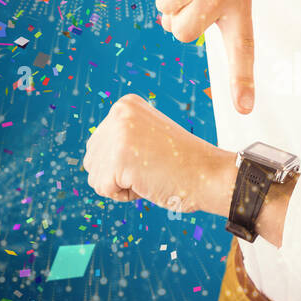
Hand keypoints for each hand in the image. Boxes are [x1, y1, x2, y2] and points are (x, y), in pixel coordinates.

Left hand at [83, 93, 234, 214]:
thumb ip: (119, 139)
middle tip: (152, 167)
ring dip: (121, 185)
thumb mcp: (146, 137)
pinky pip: (103, 189)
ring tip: (150, 173)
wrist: (211, 174)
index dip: (123, 161)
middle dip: (118, 173)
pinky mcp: (119, 157)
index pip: (98, 145)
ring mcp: (119, 134)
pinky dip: (124, 195)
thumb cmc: (182, 163)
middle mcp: (119, 113)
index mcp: (125, 105)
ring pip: (94, 176)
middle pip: (91, 159)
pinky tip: (147, 182)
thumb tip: (89, 158)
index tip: (152, 155)